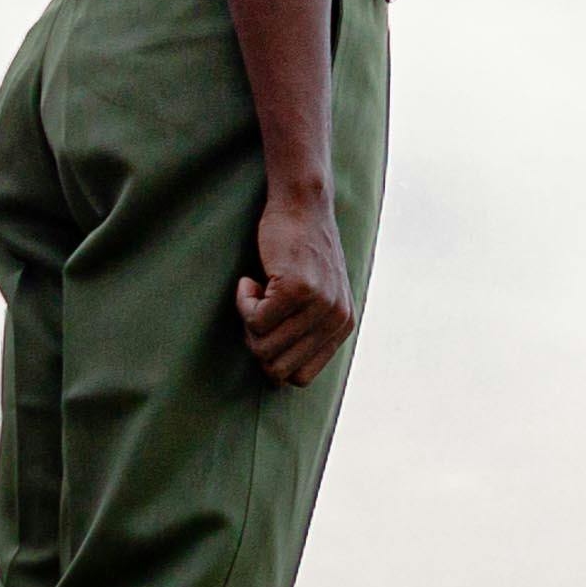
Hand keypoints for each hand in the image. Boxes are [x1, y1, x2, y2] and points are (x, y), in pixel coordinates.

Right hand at [237, 190, 359, 384]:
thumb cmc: (300, 253)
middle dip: (256, 343)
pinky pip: (253, 319)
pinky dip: (242, 301)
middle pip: (276, 368)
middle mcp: (336, 319)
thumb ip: (307, 333)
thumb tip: (278, 379)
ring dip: (248, 320)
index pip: (299, 378)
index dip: (273, 359)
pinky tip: (252, 279)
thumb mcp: (317, 298)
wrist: (302, 207)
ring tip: (258, 291)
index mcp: (343, 327)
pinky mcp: (297, 289)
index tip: (270, 328)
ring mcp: (319, 305)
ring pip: (262, 346)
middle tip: (259, 308)